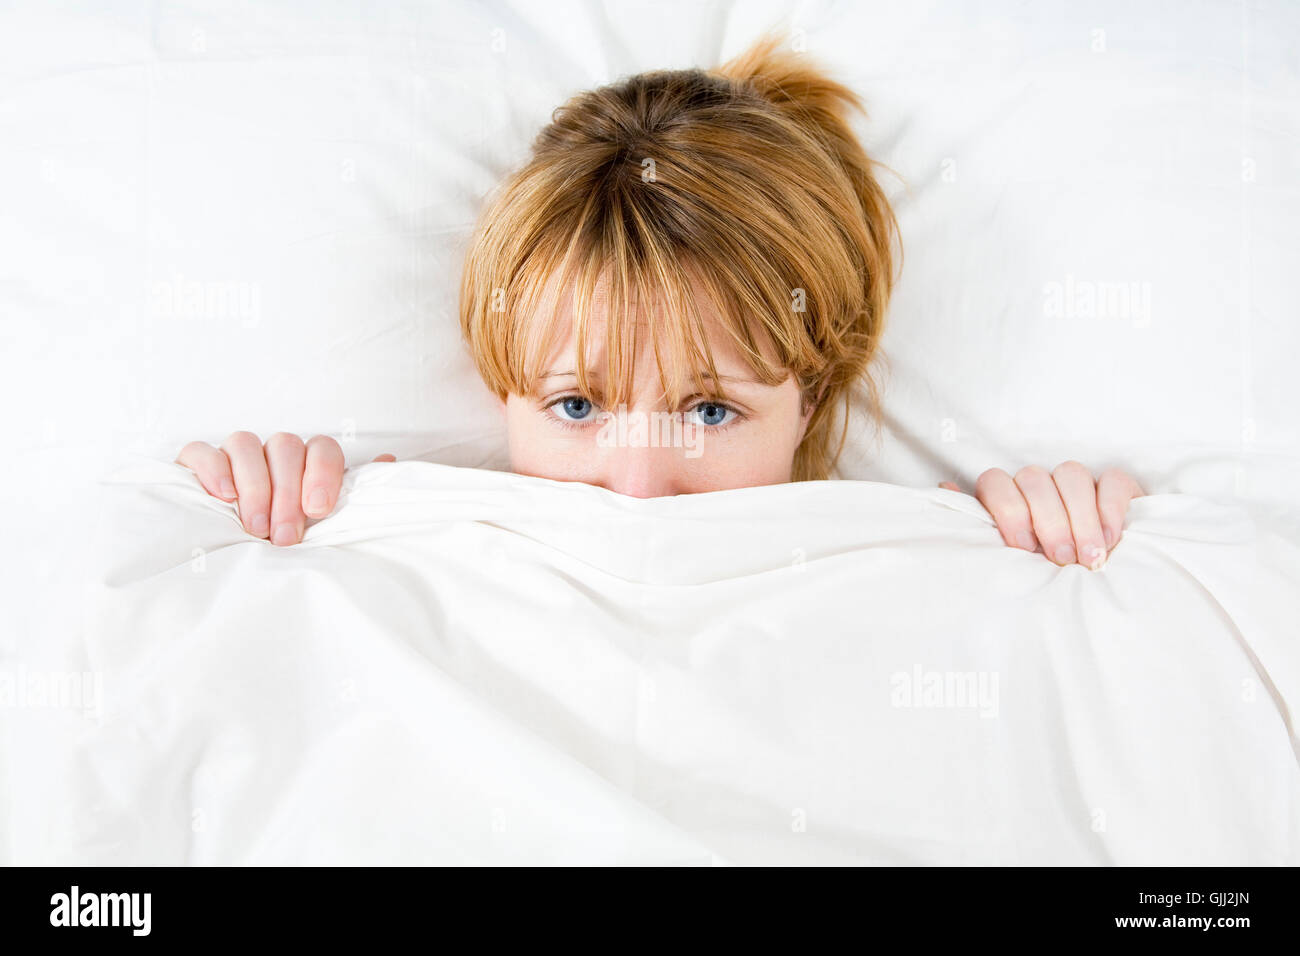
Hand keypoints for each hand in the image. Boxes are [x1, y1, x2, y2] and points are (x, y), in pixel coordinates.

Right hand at [176, 432, 394, 545]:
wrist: (227, 553)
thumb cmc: (284, 537)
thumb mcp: (323, 523)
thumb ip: (352, 495)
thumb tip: (390, 462)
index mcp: (307, 462)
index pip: (322, 448)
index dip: (323, 474)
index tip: (318, 510)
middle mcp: (273, 452)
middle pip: (286, 447)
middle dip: (288, 493)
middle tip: (286, 537)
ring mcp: (234, 454)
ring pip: (246, 443)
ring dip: (255, 486)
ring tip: (256, 528)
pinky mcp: (195, 463)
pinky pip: (201, 450)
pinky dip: (213, 469)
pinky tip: (224, 497)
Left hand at [939, 462, 1143, 569]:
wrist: (1090, 589)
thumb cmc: (1037, 575)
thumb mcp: (1004, 560)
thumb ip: (979, 531)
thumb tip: (946, 490)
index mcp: (1005, 498)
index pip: (994, 482)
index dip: (1008, 511)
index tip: (1023, 548)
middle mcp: (1037, 485)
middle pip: (1034, 479)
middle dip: (1048, 520)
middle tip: (1061, 559)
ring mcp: (1074, 483)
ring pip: (1071, 474)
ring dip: (1080, 517)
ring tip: (1089, 557)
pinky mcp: (1113, 486)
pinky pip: (1112, 479)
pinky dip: (1110, 508)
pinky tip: (1110, 538)